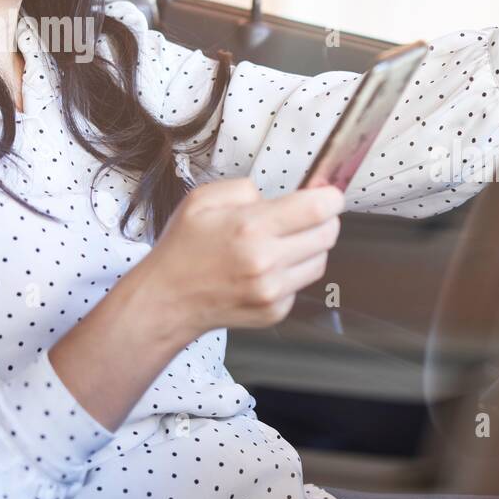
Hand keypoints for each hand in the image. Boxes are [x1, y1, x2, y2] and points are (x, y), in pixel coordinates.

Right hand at [139, 178, 343, 341]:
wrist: (167, 300)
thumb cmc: (183, 249)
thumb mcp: (202, 200)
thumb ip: (245, 188)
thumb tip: (276, 196)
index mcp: (250, 227)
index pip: (318, 209)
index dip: (331, 197)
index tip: (329, 194)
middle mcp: (266, 261)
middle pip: (328, 234)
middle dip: (325, 220)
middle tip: (307, 215)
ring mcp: (273, 291)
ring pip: (321, 260)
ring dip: (311, 246)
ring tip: (283, 242)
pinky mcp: (276, 311)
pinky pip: (302, 284)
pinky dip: (294, 272)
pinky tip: (269, 268)